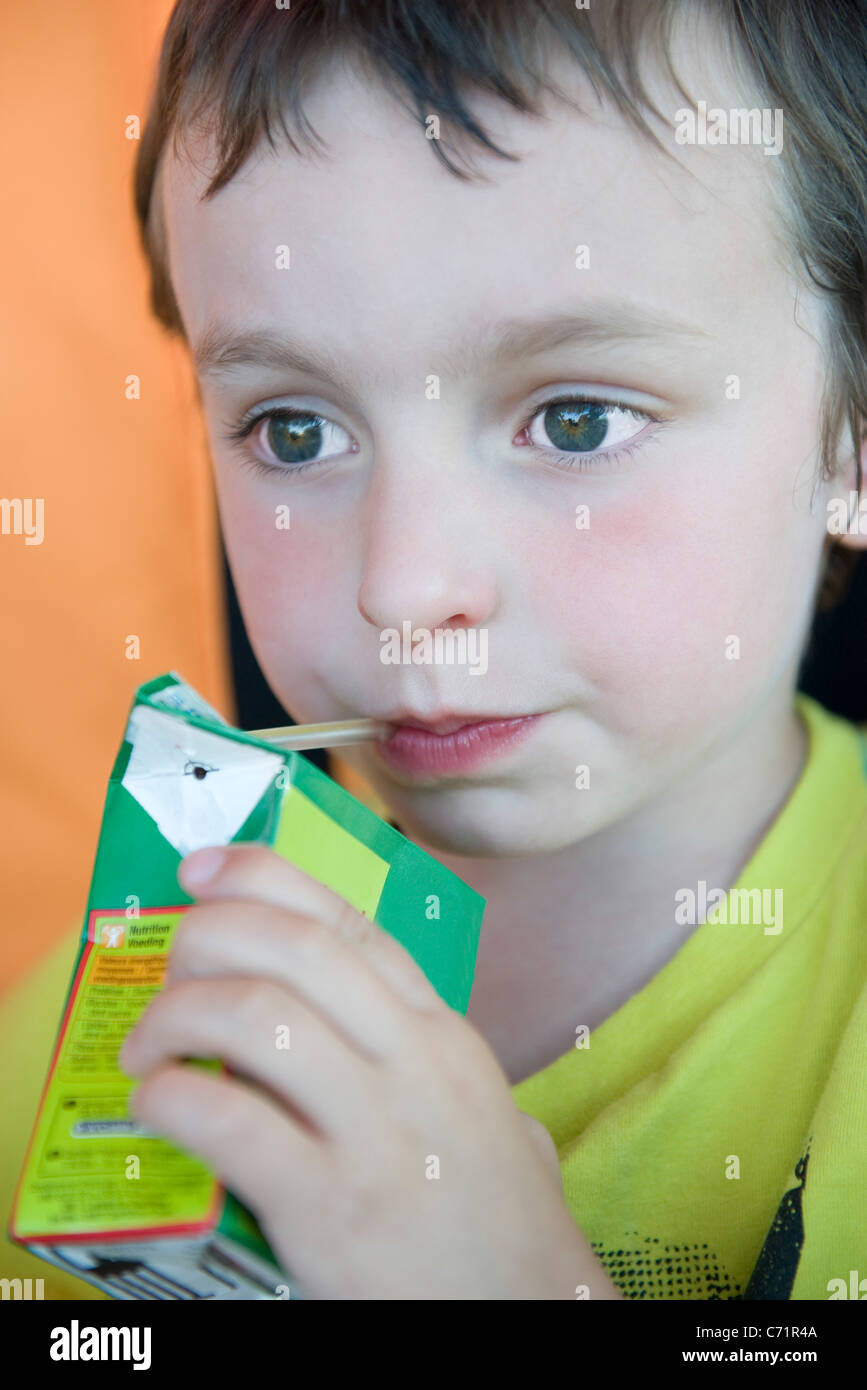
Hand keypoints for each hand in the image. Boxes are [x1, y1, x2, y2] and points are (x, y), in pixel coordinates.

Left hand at [120, 843, 622, 1299]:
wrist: (531, 1321)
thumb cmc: (497, 1226)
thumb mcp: (483, 1116)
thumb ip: (431, 1064)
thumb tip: (369, 1030)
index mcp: (441, 1035)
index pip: (350, 922)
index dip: (265, 878)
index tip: (204, 865)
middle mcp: (413, 1065)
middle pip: (295, 949)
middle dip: (208, 933)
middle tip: (167, 962)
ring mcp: (377, 1134)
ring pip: (256, 1016)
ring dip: (176, 1015)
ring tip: (149, 1048)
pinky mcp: (334, 1208)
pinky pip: (230, 1120)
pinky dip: (172, 1099)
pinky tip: (157, 1109)